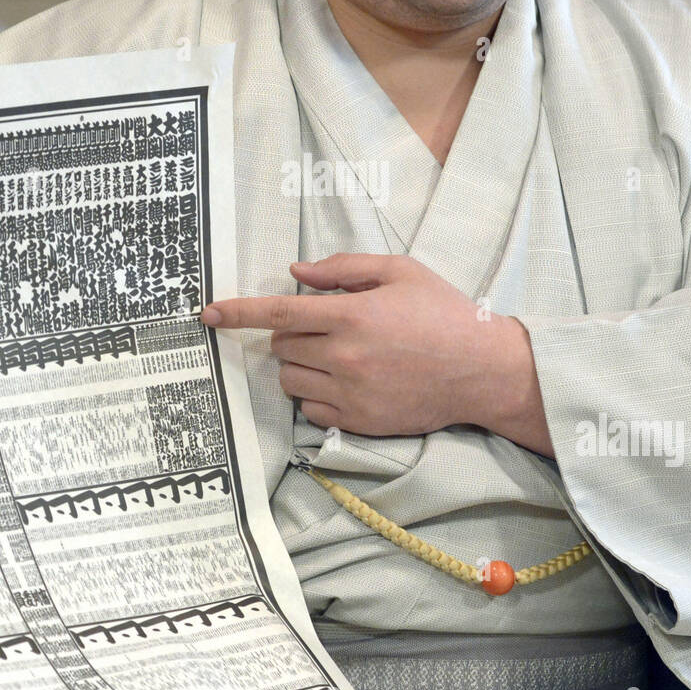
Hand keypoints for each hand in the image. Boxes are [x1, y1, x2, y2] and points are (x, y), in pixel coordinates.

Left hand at [199, 253, 553, 453]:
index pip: (278, 311)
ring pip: (290, 379)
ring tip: (336, 354)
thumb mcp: (400, 271)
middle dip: (292, 333)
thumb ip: (344, 268)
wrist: (482, 370)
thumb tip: (296, 272)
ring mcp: (351, 393)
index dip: (237, 312)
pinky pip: (310, 409)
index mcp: (352, 314)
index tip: (208, 313)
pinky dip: (316, 394)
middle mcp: (345, 355)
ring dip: (300, 364)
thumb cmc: (444, 313)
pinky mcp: (359, 421)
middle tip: (326, 327)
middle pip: (282, 346)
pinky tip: (347, 382)